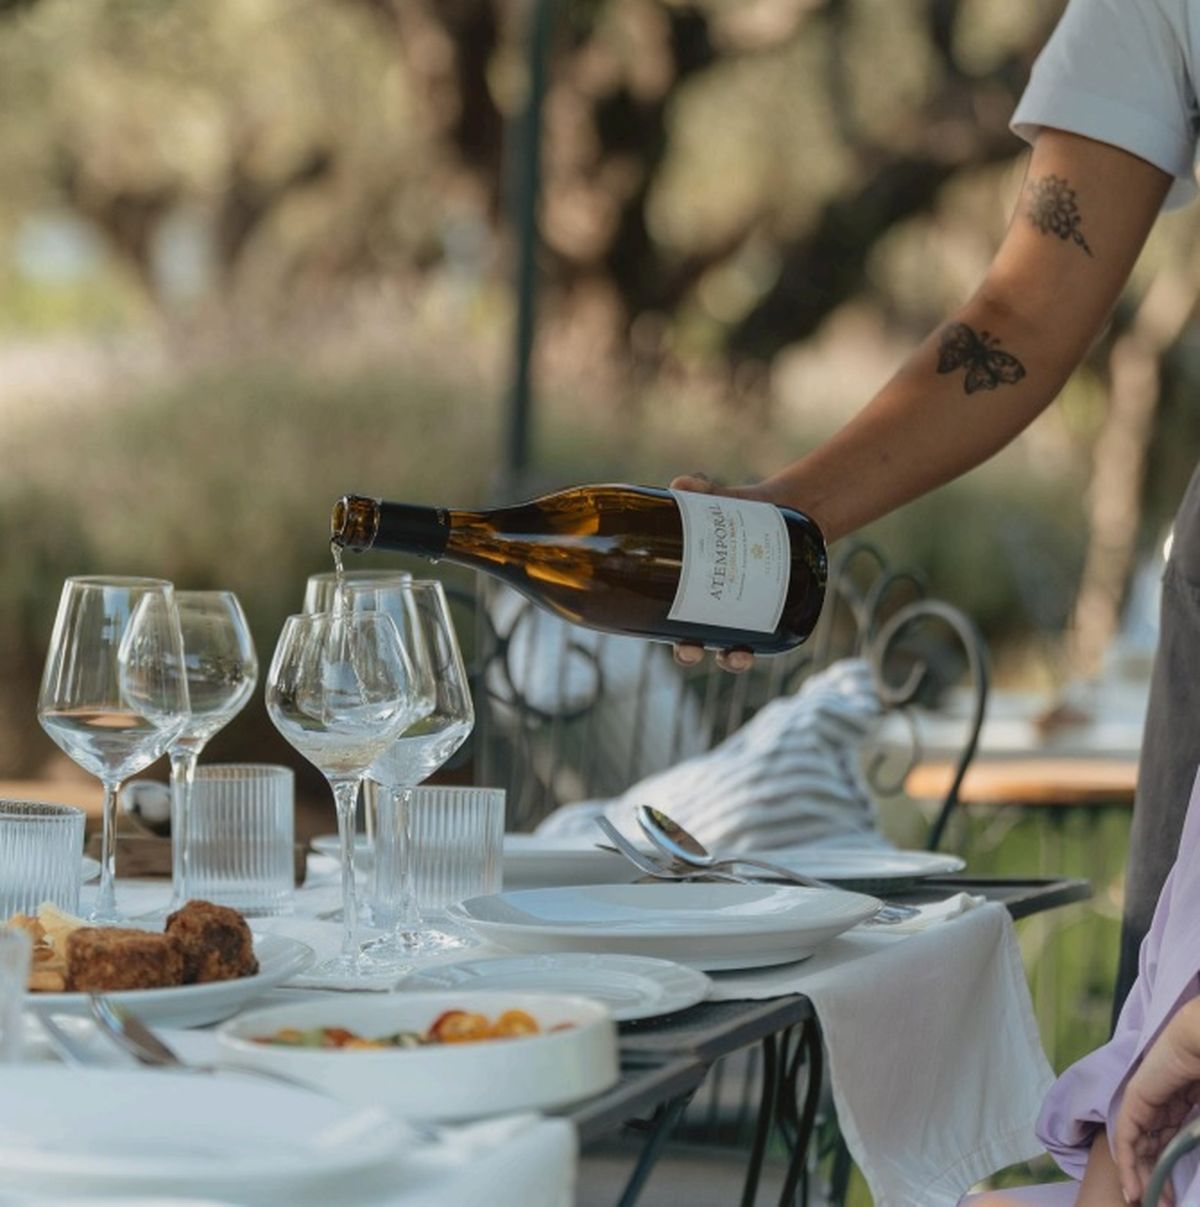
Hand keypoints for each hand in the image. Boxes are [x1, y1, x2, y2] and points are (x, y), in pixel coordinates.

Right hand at [668, 473, 773, 673]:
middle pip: (692, 643)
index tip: (665, 639)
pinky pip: (766, 638)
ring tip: (737, 656)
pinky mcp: (773, 613)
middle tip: (690, 650)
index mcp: (685, 588)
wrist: (786, 509)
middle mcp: (710, 609)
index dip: (660, 635)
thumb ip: (701, 490)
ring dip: (731, 661)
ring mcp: (741, 616)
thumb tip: (681, 485)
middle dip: (689, 653)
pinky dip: (764, 644)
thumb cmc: (736, 508)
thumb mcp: (718, 498)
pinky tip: (767, 643)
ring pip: (730, 650)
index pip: (666, 619)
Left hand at [1113, 998, 1199, 1204]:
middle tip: (1159, 1206)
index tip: (1172, 1199)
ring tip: (1143, 1202)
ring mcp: (1147, 1098)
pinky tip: (1132, 1184)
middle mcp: (1161, 1102)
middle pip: (1150, 1145)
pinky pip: (1127, 1133)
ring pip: (1136, 1143)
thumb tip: (1197, 1146)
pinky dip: (1127, 1159)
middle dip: (1152, 1178)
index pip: (1167, 1141)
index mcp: (1181, 1102)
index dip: (1167, 1168)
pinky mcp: (1136, 1097)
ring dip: (1139, 1175)